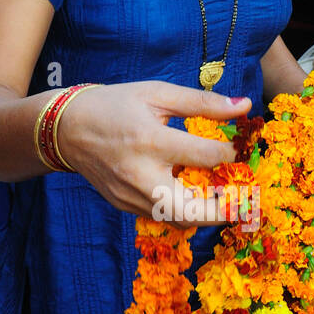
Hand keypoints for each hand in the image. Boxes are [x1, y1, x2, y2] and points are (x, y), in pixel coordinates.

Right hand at [55, 82, 253, 218]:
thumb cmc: (116, 105)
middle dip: (224, 211)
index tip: (235, 151)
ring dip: (204, 213)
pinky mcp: (124, 205)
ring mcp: (130, 195)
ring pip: (178, 220)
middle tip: (242, 201)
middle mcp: (141, 175)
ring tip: (219, 197)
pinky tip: (190, 194)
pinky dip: (181, 209)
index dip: (230, 156)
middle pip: (193, 211)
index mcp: (151, 141)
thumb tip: (246, 107)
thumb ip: (204, 102)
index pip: (206, 157)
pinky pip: (161, 215)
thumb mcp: (158, 93)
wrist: (67, 128)